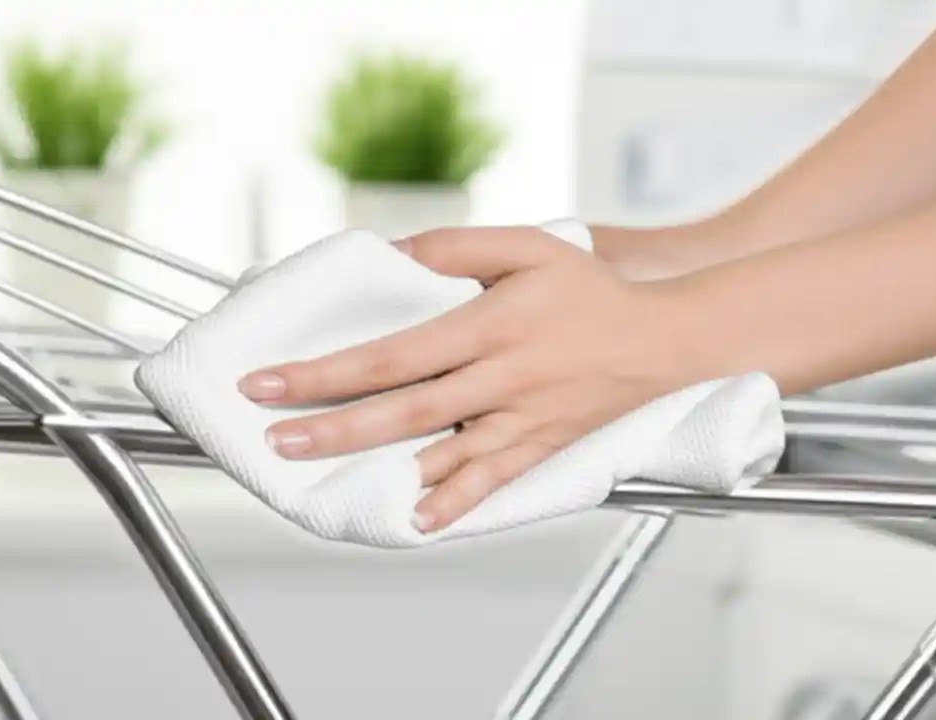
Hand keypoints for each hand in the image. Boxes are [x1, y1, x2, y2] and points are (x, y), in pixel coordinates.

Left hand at [236, 226, 698, 532]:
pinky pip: (493, 481)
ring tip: (322, 479)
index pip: (391, 354)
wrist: (666, 340)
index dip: (325, 372)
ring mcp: (522, 418)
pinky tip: (418, 520)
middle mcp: (501, 377)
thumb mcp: (527, 246)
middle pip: (403, 410)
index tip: (269, 381)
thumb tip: (390, 256)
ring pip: (441, 452)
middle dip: (332, 427)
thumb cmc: (590, 291)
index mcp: (489, 325)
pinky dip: (455, 502)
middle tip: (275, 439)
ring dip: (379, 468)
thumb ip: (454, 248)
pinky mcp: (541, 445)